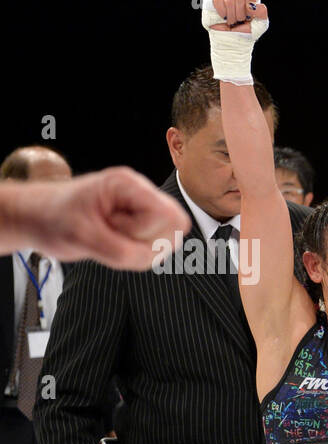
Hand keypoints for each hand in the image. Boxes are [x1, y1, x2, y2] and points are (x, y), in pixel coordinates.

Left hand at [0, 170, 190, 268]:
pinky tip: (111, 243)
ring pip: (167, 242)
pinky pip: (154, 249)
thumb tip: (150, 258)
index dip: (146, 233)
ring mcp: (142, 209)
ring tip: (108, 239)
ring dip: (138, 251)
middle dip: (144, 243)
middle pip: (174, 229)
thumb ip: (121, 251)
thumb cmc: (52, 218)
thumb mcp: (82, 237)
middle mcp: (141, 193)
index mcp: (128, 185)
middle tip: (110, 236)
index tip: (115, 231)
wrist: (36, 217)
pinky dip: (134, 254)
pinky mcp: (139, 224)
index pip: (169, 216)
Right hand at [209, 0, 266, 31]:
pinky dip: (222, 12)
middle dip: (240, 14)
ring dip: (231, 16)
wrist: (232, 42)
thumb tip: (254, 5)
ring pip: (229, 0)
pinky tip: (223, 17)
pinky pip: (218, 0)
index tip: (249, 17)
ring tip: (232, 21)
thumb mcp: (260, 25)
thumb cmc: (247, 32)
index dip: (249, 7)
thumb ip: (262, 13)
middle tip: (239, 21)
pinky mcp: (215, 0)